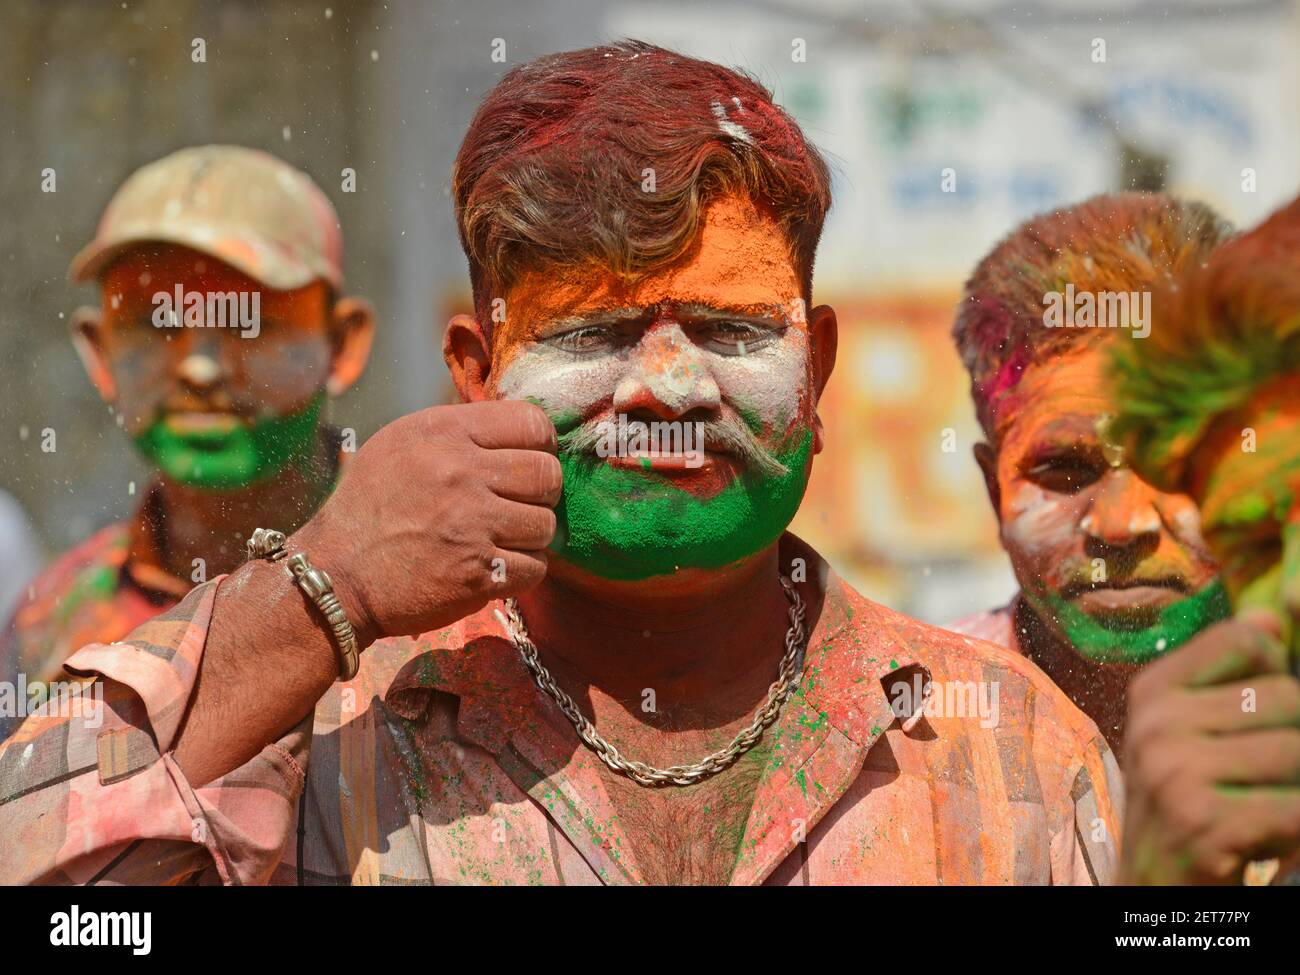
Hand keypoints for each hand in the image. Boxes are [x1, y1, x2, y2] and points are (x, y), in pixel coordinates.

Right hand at [293, 400, 560, 645]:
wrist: (336, 575)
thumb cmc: (370, 507)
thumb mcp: (401, 444)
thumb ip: (459, 432)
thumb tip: (522, 430)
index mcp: (444, 432)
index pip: (532, 422)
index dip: (541, 443)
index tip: (531, 460)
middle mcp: (461, 472)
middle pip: (548, 474)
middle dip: (540, 492)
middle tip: (517, 505)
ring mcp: (472, 524)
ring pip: (547, 524)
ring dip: (530, 535)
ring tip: (500, 538)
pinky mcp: (479, 572)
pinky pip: (536, 567)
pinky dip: (522, 571)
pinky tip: (495, 566)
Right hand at [1120, 610, 1299, 883]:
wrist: (1152, 892)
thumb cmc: (1186, 805)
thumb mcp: (1194, 732)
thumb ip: (1232, 674)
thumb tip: (1271, 615)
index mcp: (1153, 691)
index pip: (1246, 640)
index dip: (1276, 673)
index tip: (1262, 718)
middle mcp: (1156, 723)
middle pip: (1285, 696)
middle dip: (1296, 740)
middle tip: (1263, 778)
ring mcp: (1175, 771)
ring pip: (1298, 749)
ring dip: (1299, 785)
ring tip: (1266, 807)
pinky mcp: (1204, 820)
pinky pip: (1297, 806)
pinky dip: (1297, 822)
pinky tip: (1270, 836)